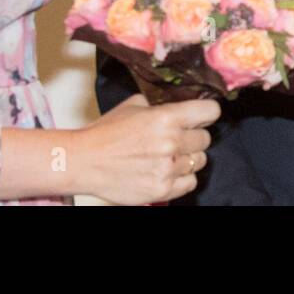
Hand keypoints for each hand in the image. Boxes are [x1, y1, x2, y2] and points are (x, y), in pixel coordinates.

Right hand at [75, 93, 220, 204]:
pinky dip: (182, 177)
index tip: (203, 115)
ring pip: (199, 161)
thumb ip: (160, 105)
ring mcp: (167, 169)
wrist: (83, 161)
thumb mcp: (133, 106)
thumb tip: (180, 104)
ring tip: (169, 155)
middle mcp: (170, 143)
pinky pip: (190, 182)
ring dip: (188, 157)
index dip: (207, 112)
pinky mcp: (162, 190)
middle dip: (194, 136)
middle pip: (205, 139)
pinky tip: (167, 170)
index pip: (210, 112)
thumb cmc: (106, 133)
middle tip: (179, 137)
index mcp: (165, 118)